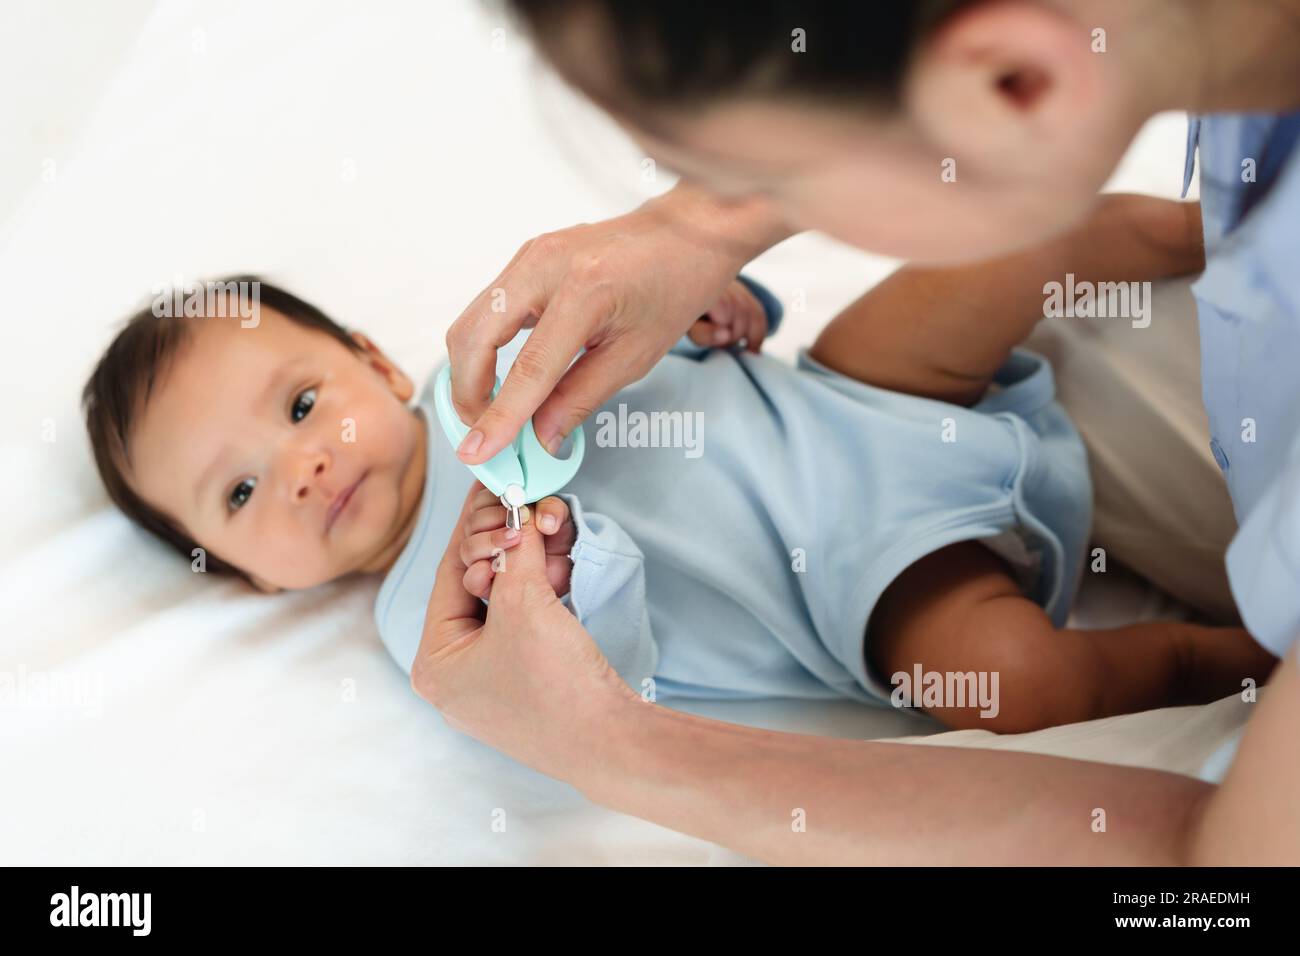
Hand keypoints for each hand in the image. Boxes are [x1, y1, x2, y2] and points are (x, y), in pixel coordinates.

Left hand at [412, 483, 636, 780]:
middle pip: (477, 586)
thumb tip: (518, 511)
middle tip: (527, 509)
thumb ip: (517, 550)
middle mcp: (454, 676)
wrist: (610, 740)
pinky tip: (561, 569)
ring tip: (552, 537)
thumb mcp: (525, 602)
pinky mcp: (524, 685)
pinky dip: (543, 594)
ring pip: (506, 603)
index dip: (475, 524)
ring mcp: (489, 684)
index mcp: (433, 663)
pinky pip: (526, 624)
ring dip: (532, 568)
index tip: (489, 487)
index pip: (449, 573)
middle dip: (510, 546)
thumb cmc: (554, 681)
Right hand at [447, 183, 789, 462]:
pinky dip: (483, 348)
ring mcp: (530, 256)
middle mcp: (545, 266)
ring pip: (470, 323)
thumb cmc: (673, 287)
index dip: (499, 417)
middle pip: (473, 339)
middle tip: (485, 432)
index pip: (528, 368)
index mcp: (584, 291)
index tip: (477, 452)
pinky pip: (485, 308)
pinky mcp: (526, 257)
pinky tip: (504, 375)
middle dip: (467, 394)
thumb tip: (539, 437)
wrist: (685, 232)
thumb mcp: (635, 356)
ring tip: (493, 409)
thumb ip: (580, 398)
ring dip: (470, 372)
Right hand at [457, 483, 575, 599]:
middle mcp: (487, 533)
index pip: (481, 500)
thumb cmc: (556, 540)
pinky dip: (480, 574)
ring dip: (489, 543)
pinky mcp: (487, 583)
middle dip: (493, 520)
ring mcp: (484, 558)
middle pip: (472, 522)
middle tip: (517, 525)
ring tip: (514, 542)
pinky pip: (471, 579)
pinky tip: (495, 569)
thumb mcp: (559, 517)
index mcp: (500, 512)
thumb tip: (544, 520)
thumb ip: (552, 509)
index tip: (515, 504)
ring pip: (468, 548)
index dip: (495, 501)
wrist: (563, 570)